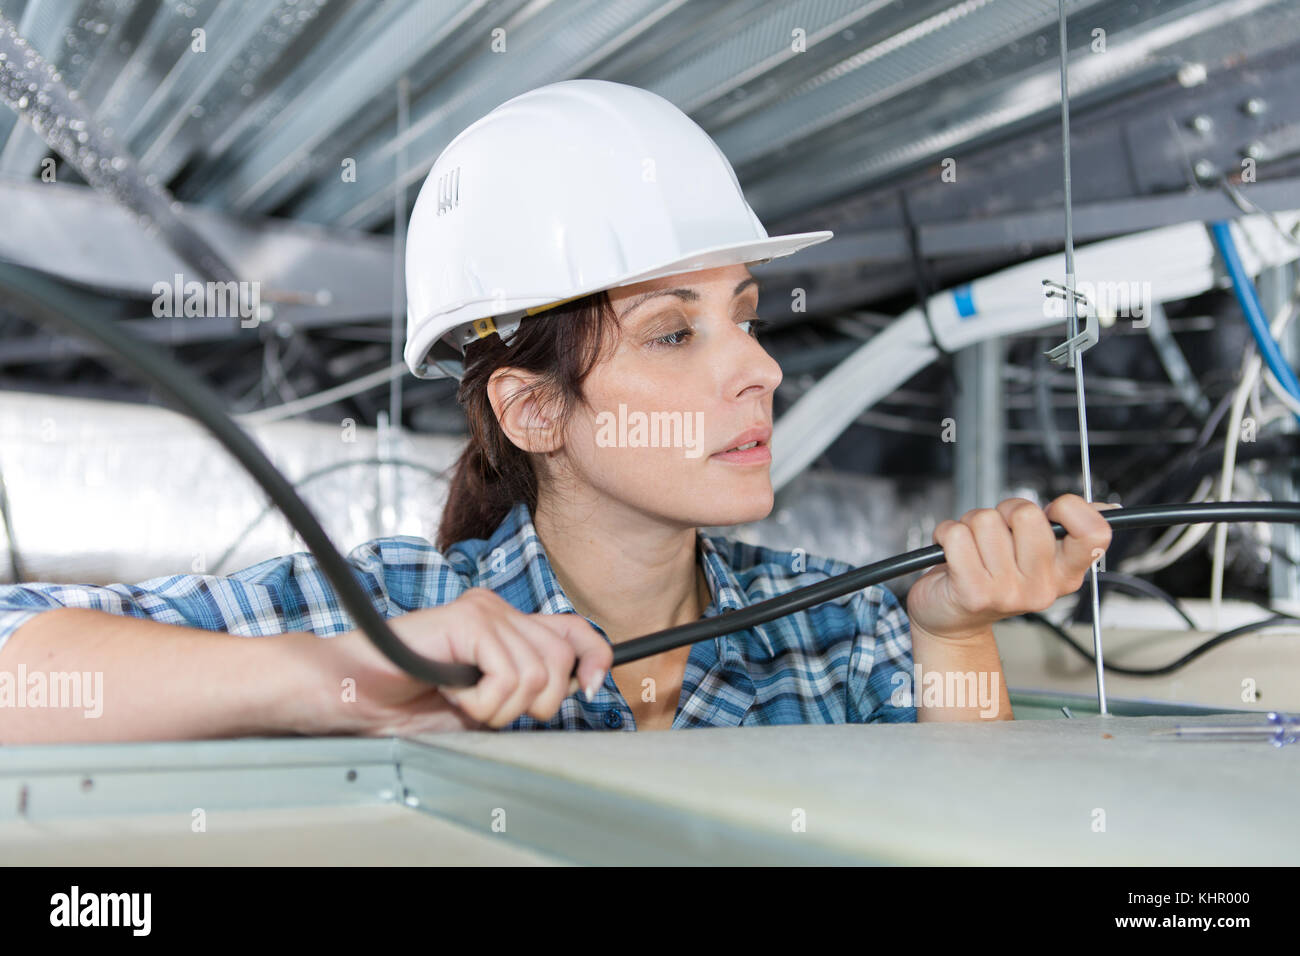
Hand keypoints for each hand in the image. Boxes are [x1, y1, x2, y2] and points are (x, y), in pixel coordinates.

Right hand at [293, 588, 612, 734]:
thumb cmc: (407, 701)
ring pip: (536, 672)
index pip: (575, 630)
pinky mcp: (466, 620)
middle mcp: (498, 609)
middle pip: (561, 659)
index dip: (595, 658)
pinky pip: (506, 675)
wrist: (350, 693)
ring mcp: (482, 610)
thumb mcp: (483, 702)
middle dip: (535, 703)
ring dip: (499, 707)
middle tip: (488, 709)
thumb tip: (582, 685)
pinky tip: (450, 690)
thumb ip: (525, 689)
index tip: (594, 688)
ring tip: (462, 699)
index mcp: (506, 625)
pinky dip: (480, 701)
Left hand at [905, 494, 1114, 641]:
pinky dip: (945, 534)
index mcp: (1066, 574)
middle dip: (1003, 512)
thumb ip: (1065, 531)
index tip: (1049, 512)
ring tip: (971, 548)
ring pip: (985, 520)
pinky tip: (950, 552)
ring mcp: (1009, 593)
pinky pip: (956, 535)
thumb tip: (1106, 508)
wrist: (953, 617)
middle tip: (995, 534)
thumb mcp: (1035, 558)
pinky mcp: (974, 593)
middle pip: (1026, 513)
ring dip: (970, 525)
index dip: (1070, 508)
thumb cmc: (992, 578)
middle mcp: (1042, 587)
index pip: (1095, 533)